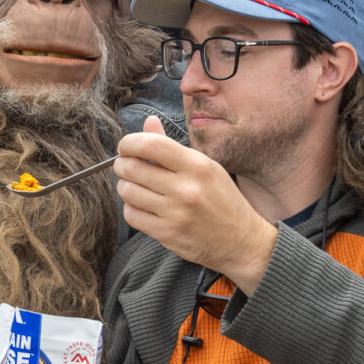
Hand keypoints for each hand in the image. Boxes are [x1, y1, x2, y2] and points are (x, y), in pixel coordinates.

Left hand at [115, 117, 277, 291]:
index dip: (129, 143)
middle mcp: (186, 188)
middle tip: (125, 166)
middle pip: (132, 168)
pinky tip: (142, 206)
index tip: (126, 146)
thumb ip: (172, 146)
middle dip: (121, 164)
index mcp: (197, 166)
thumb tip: (148, 122)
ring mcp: (175, 213)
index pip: (150, 145)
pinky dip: (131, 208)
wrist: (241, 241)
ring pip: (128, 191)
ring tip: (135, 186)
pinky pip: (132, 215)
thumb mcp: (205, 167)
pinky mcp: (167, 233)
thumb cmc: (222, 200)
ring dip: (125, 186)